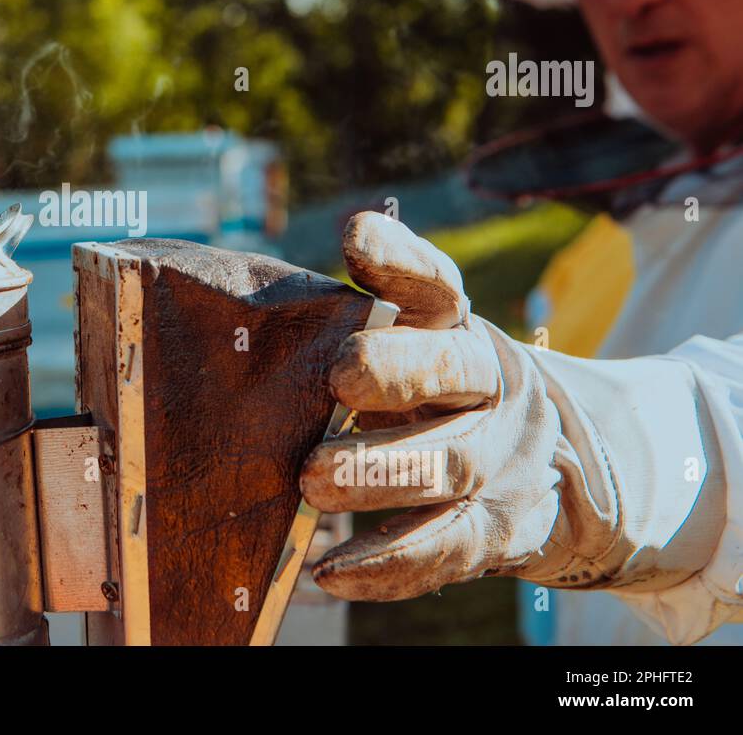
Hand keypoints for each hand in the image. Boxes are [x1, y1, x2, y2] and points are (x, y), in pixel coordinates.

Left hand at [298, 212, 722, 601]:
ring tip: (311, 483)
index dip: (401, 260)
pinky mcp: (497, 530)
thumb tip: (256, 313)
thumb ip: (352, 328)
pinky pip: (446, 548)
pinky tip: (332, 572)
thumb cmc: (435, 392)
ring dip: (379, 472)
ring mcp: (497, 460)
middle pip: (454, 370)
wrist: (554, 465)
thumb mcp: (411, 347)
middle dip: (400, 370)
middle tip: (339, 381)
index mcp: (454, 328)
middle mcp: (485, 386)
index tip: (356, 238)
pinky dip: (389, 565)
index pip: (435, 283)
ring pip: (448, 464)